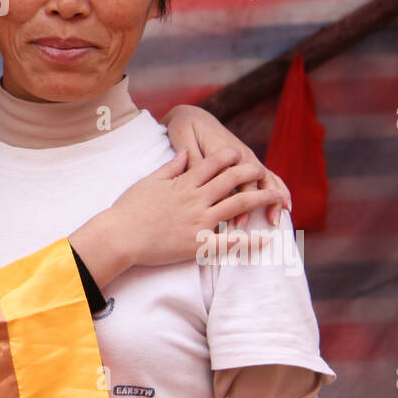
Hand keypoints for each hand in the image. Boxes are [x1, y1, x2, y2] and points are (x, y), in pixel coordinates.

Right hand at [69, 148, 285, 289]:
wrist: (119, 236)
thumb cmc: (129, 208)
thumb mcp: (149, 181)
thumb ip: (170, 167)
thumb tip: (185, 154)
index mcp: (183, 182)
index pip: (213, 163)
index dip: (230, 156)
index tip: (242, 154)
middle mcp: (195, 198)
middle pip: (231, 180)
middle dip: (252, 173)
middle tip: (265, 172)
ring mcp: (198, 221)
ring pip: (237, 206)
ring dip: (260, 200)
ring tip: (277, 198)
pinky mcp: (198, 243)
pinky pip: (230, 242)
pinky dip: (250, 241)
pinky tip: (265, 239)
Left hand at [164, 104, 291, 226]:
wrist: (194, 115)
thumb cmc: (184, 129)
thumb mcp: (182, 139)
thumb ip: (192, 159)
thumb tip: (200, 181)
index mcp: (220, 148)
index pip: (231, 177)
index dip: (232, 200)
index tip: (232, 222)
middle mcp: (238, 152)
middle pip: (252, 180)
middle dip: (254, 204)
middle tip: (251, 226)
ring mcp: (247, 156)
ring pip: (265, 178)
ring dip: (272, 198)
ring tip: (274, 220)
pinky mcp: (249, 159)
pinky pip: (269, 174)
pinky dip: (280, 189)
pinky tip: (286, 206)